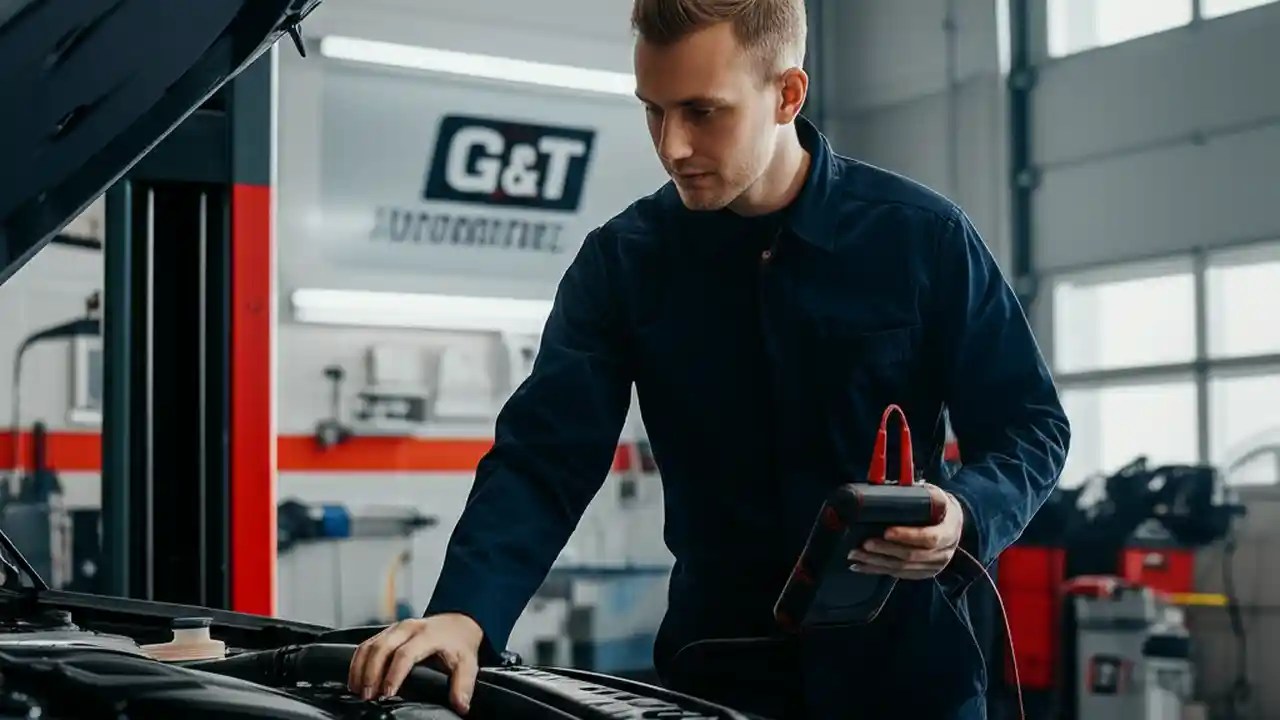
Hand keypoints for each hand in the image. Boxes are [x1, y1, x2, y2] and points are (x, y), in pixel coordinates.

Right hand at [347, 613, 483, 712]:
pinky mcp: (386, 632)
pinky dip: (357, 662)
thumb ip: (463, 684)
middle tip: (368, 696)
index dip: (393, 675)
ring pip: (370, 645)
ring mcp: (395, 629)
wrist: (457, 622)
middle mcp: (408, 628)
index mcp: (427, 635)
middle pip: (381, 648)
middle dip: (371, 673)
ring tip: (358, 691)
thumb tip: (461, 705)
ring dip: (360, 669)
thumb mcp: (468, 663)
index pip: (405, 654)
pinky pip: (366, 644)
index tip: (387, 694)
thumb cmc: (459, 643)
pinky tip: (356, 679)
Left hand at [847, 485, 963, 579]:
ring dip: (876, 562)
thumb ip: (915, 494)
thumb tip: (884, 487)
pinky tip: (860, 566)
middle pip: (912, 555)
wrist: (952, 523)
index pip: (929, 537)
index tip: (886, 531)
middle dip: (885, 550)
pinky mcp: (923, 573)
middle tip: (864, 544)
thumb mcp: (933, 496)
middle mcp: (944, 552)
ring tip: (856, 555)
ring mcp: (934, 566)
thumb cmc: (938, 506)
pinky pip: (898, 574)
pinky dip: (877, 570)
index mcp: (948, 530)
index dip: (906, 536)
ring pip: (903, 568)